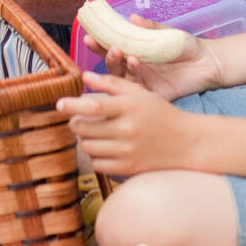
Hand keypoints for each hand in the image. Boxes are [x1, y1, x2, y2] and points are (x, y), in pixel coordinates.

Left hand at [57, 70, 194, 176]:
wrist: (186, 143)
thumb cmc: (161, 113)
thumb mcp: (140, 93)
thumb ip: (112, 83)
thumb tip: (85, 76)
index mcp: (130, 107)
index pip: (94, 106)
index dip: (73, 105)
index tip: (59, 104)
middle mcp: (127, 130)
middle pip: (85, 128)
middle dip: (76, 122)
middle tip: (79, 118)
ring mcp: (127, 152)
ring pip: (88, 146)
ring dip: (85, 139)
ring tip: (94, 132)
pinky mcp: (127, 169)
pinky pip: (97, 163)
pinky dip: (96, 155)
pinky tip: (105, 147)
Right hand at [84, 15, 222, 101]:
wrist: (208, 62)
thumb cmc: (187, 46)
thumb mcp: (168, 33)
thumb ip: (150, 27)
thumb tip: (131, 17)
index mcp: (136, 52)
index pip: (113, 47)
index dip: (100, 42)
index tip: (89, 34)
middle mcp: (136, 68)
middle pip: (112, 65)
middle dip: (104, 54)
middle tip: (104, 44)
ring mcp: (143, 82)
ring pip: (121, 78)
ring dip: (116, 64)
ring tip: (120, 50)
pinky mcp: (153, 94)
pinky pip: (137, 89)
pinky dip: (134, 74)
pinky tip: (136, 61)